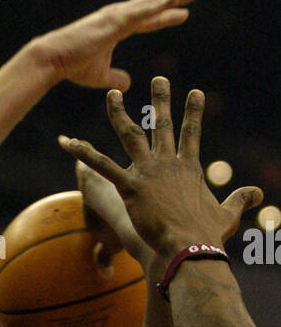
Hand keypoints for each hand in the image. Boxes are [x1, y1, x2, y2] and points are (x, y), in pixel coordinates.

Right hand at [33, 0, 202, 90]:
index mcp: (117, 27)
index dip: (167, 13)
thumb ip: (115, 78)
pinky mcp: (113, 20)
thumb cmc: (72, 66)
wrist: (53, 60)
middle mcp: (119, 16)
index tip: (185, 9)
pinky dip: (158, 3)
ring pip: (153, 1)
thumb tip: (128, 84)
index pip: (149, 18)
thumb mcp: (100, 75)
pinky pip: (141, 10)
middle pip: (155, 2)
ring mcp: (117, 15)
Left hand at [59, 78, 261, 259]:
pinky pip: (102, 166)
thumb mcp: (228, 213)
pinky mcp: (129, 186)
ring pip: (130, 134)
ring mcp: (147, 172)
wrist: (190, 246)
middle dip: (161, 100)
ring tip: (112, 95)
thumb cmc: (208, 234)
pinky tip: (67, 142)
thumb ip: (240, 200)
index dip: (193, 112)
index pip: (192, 133)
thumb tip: (258, 194)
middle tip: (159, 80)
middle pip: (163, 124)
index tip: (195, 92)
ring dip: (119, 113)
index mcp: (189, 167)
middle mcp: (168, 163)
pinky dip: (84, 153)